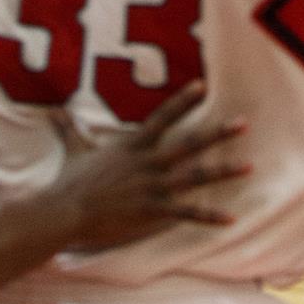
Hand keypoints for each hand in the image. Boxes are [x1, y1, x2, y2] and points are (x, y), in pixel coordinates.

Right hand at [60, 82, 249, 249]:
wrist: (64, 212)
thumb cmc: (68, 183)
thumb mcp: (73, 150)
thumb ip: (69, 128)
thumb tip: (54, 110)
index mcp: (133, 146)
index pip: (163, 116)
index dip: (183, 100)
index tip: (202, 85)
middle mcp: (148, 162)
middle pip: (190, 144)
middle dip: (219, 133)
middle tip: (244, 124)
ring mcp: (152, 186)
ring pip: (196, 176)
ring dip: (224, 171)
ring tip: (249, 167)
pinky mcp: (153, 211)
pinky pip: (187, 213)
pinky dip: (210, 216)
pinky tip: (231, 218)